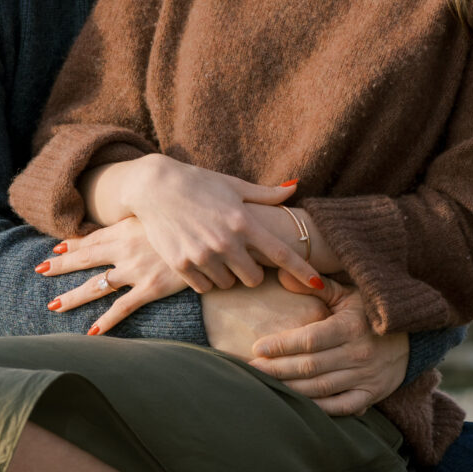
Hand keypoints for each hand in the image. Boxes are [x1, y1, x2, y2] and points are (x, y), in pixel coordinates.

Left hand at [36, 217, 188, 333]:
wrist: (212, 236)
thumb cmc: (187, 222)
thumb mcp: (158, 217)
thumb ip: (138, 223)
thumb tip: (123, 225)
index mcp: (126, 230)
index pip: (91, 239)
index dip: (72, 246)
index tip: (55, 250)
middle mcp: (125, 250)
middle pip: (85, 260)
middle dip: (60, 266)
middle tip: (39, 270)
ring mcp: (136, 270)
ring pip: (96, 287)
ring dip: (72, 297)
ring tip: (53, 306)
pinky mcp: (150, 288)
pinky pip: (122, 308)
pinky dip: (106, 322)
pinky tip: (91, 332)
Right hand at [81, 155, 322, 295]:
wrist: (154, 186)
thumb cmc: (198, 184)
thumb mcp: (233, 186)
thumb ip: (265, 195)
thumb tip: (295, 188)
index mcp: (244, 221)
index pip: (281, 253)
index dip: (302, 271)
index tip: (318, 284)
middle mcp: (226, 241)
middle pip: (254, 278)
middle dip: (250, 272)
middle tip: (239, 257)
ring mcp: (203, 255)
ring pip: (228, 285)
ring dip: (226, 275)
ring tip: (214, 254)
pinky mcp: (182, 264)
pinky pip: (205, 287)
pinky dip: (205, 279)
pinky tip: (198, 260)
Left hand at [246, 283, 410, 413]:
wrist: (413, 336)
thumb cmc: (371, 312)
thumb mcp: (349, 294)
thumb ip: (319, 287)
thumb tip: (286, 276)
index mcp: (350, 327)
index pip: (309, 339)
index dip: (281, 345)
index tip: (256, 348)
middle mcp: (358, 353)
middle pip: (309, 366)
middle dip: (276, 369)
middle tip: (250, 369)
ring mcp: (366, 377)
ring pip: (320, 388)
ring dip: (289, 389)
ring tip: (264, 385)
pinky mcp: (371, 394)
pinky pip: (341, 407)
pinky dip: (318, 408)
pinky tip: (295, 404)